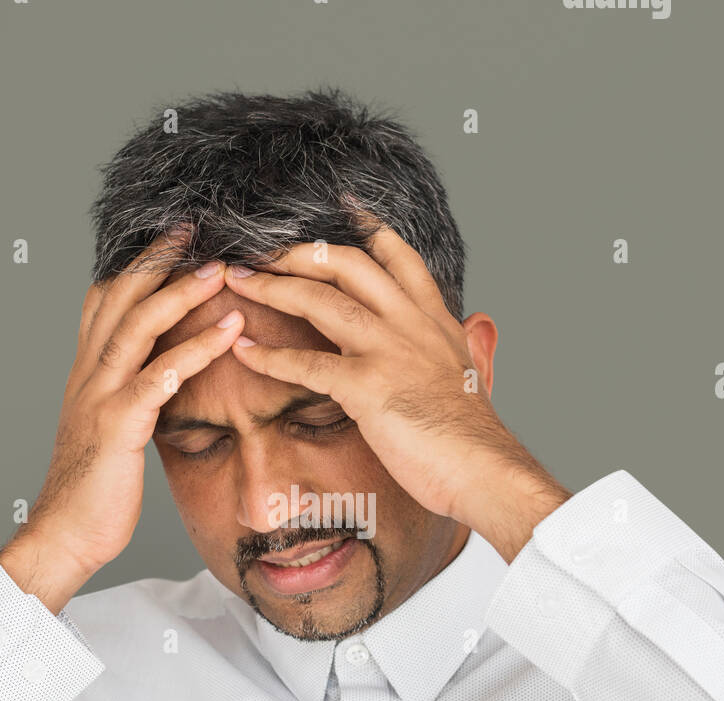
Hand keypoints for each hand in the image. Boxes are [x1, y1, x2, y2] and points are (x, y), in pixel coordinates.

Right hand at [0, 229, 242, 611]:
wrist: (65, 534)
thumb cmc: (94, 489)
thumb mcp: (110, 430)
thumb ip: (129, 396)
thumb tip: (160, 378)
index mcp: (86, 373)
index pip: (106, 301)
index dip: (136, 264)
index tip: (171, 237)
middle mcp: (88, 374)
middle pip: (120, 298)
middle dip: (158, 258)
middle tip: (196, 227)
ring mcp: (99, 396)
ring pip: (138, 326)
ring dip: (181, 292)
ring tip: (220, 268)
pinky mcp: (117, 425)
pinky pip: (158, 377)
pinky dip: (195, 350)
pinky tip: (228, 332)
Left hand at [223, 219, 568, 560]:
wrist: (484, 469)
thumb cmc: (475, 435)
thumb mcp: (477, 373)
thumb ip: (472, 344)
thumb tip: (479, 323)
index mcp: (435, 320)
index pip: (399, 258)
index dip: (369, 229)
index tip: (343, 207)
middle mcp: (410, 324)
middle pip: (348, 265)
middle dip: (300, 252)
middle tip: (263, 250)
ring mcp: (388, 351)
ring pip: (321, 300)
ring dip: (273, 287)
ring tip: (239, 281)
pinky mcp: (367, 386)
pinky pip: (306, 362)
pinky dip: (270, 356)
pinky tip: (243, 351)